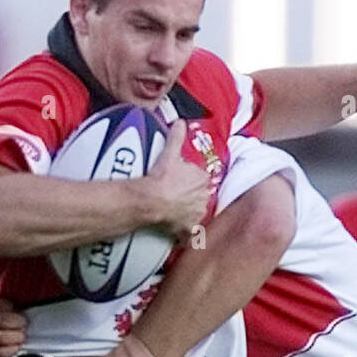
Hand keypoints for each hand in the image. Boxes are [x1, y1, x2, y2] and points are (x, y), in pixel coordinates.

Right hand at [0, 277, 26, 356]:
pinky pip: (0, 352)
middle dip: (16, 320)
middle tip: (23, 321)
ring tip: (21, 334)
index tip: (14, 307)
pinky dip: (10, 350)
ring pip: (2, 337)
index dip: (7, 304)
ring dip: (16, 335)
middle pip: (1, 320)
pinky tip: (16, 346)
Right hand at [141, 119, 211, 239]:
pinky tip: (179, 233)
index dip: (192, 179)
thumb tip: (179, 122)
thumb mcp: (170, 153)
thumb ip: (176, 136)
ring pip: (196, 213)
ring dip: (189, 213)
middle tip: (177, 195)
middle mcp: (203, 198)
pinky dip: (184, 234)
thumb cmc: (162, 177)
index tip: (183, 180)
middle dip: (192, 196)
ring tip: (176, 211)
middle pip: (200, 196)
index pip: (202, 178)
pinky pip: (188, 234)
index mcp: (202, 179)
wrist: (152, 199)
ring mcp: (196, 214)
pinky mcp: (187, 229)